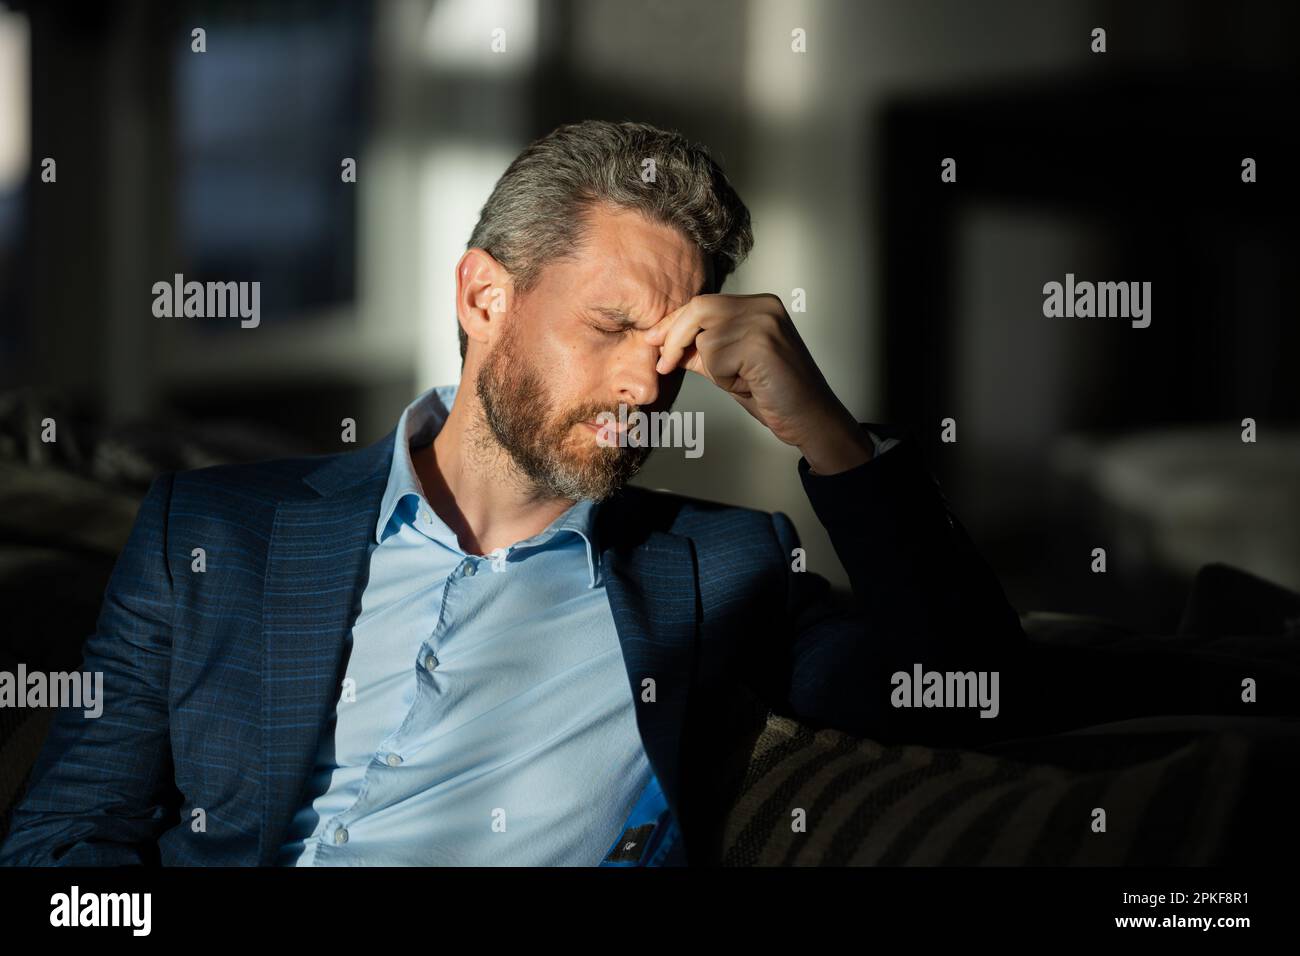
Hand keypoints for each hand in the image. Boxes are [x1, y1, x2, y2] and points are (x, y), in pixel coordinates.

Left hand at [644, 293, 872, 474]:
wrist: (809, 419)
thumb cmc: (774, 394)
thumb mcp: (729, 366)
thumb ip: (702, 350)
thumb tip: (664, 343)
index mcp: (759, 305)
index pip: (703, 304)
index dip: (673, 323)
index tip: (654, 341)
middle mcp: (763, 306)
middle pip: (698, 309)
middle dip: (674, 338)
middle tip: (665, 364)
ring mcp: (764, 321)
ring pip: (705, 338)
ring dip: (713, 367)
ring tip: (742, 378)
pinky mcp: (761, 342)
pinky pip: (716, 358)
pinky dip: (724, 378)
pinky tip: (750, 383)